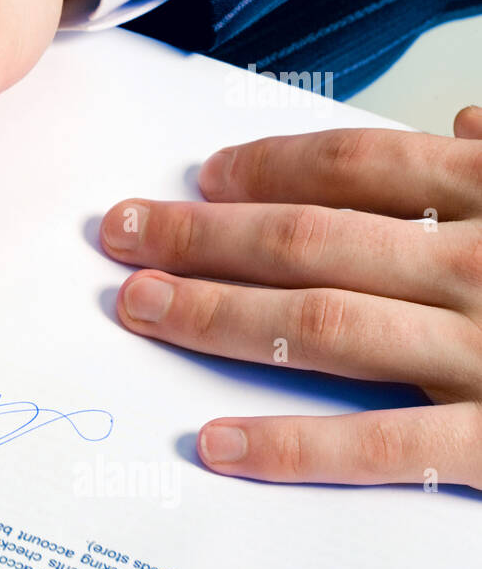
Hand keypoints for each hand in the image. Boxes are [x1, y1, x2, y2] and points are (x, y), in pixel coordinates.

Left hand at [101, 106, 481, 490]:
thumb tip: (464, 123)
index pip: (356, 167)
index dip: (267, 168)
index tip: (202, 179)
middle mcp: (479, 265)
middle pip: (308, 239)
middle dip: (201, 236)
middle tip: (122, 235)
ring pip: (321, 324)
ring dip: (216, 315)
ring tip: (141, 308)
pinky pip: (381, 443)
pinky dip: (292, 445)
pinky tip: (216, 441)